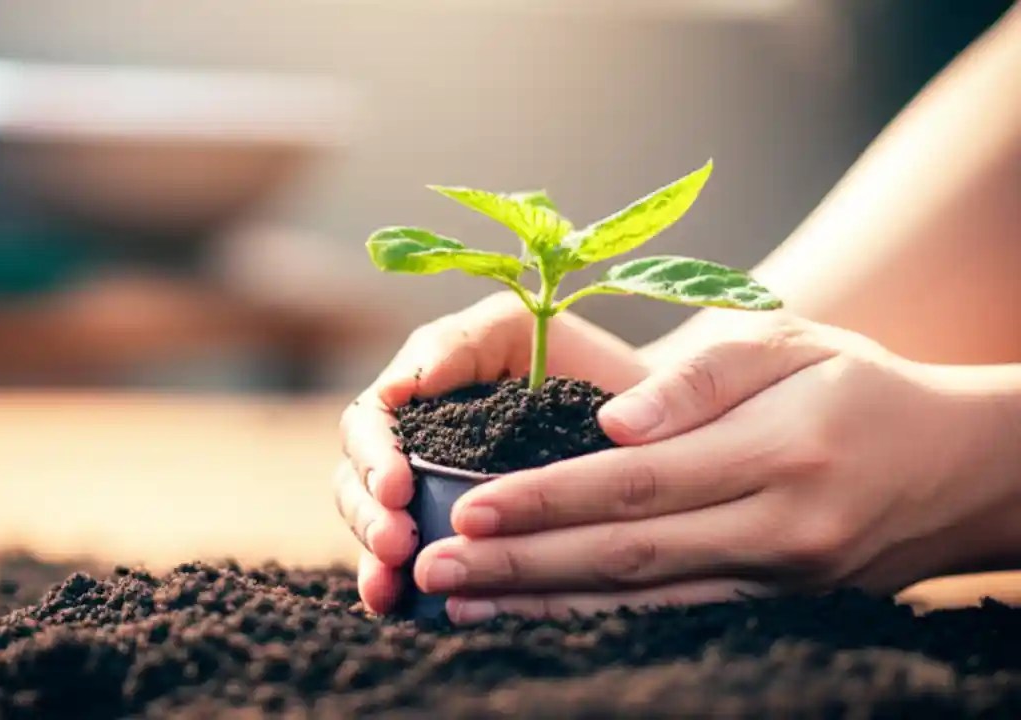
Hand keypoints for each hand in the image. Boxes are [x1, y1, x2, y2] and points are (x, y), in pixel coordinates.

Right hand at [335, 291, 648, 613]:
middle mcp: (413, 448)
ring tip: (391, 586)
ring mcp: (430, 498)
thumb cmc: (581, 364)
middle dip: (367, 514)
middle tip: (396, 543)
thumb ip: (454, 346)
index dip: (374, 456)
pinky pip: (413, 568)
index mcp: (419, 396)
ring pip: (375, 527)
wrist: (649, 422)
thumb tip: (395, 391)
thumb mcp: (517, 330)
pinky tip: (401, 607)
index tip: (398, 487)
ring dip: (374, 558)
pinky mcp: (460, 543)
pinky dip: (398, 589)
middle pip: (357, 482)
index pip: (369, 423)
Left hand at [421, 312, 1020, 622]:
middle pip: (626, 554)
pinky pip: (674, 619)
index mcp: (775, 453)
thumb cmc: (861, 386)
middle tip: (436, 565)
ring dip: (546, 605)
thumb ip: (703, 379)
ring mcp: (778, 580)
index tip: (468, 504)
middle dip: (521, 563)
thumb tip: (614, 424)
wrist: (956, 466)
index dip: (546, 498)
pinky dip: (601, 622)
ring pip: (643, 601)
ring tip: (463, 602)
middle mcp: (776, 529)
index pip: (636, 484)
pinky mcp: (774, 604)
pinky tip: (541, 618)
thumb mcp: (793, 345)